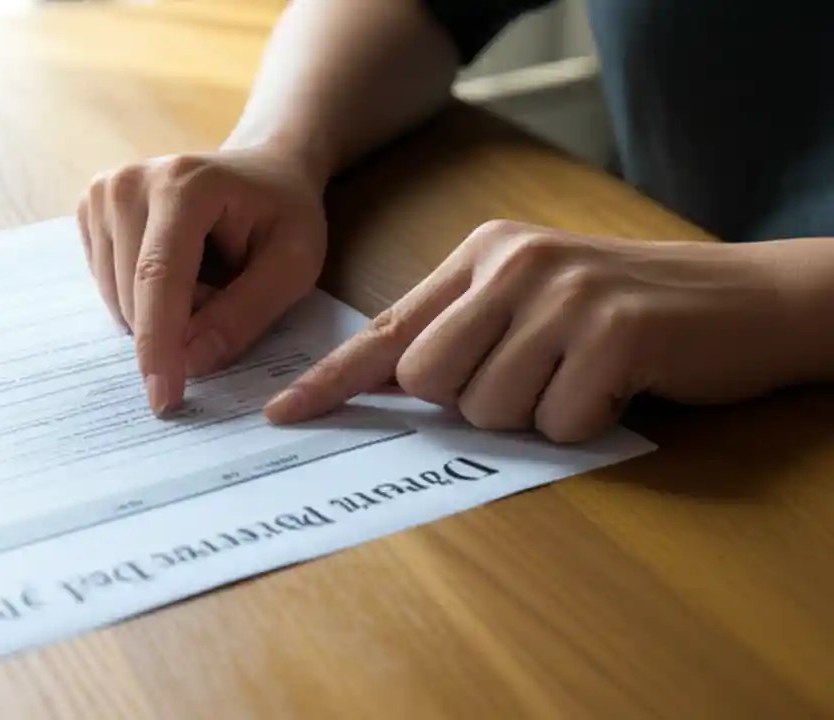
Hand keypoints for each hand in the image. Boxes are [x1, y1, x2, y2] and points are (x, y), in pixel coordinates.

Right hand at [77, 146, 326, 414]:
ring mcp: (102, 194)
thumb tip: (190, 363)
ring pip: (117, 298)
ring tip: (209, 280)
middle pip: (133, 294)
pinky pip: (108, 288)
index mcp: (184, 185)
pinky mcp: (90, 211)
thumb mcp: (293, 266)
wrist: (264, 170)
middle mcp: (129, 183)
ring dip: (164, 314)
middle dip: (177, 327)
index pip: (158, 278)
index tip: (164, 400)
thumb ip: (244, 315)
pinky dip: (144, 300)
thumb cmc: (284, 215)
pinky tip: (181, 273)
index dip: (159, 345)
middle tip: (228, 299)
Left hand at [264, 220, 800, 441]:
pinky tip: (616, 385)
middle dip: (469, 402)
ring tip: (580, 376)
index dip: (332, 378)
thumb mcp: (532, 301)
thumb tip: (384, 387)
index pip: (387, 328)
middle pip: (427, 379)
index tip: (285, 414)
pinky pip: (556, 423)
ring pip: (487, 409)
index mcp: (485, 254)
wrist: (746, 300)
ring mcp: (566, 294)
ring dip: (532, 415)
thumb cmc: (624, 312)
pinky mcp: (615, 334)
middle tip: (533, 377)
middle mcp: (516, 264)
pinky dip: (583, 423)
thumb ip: (462, 332)